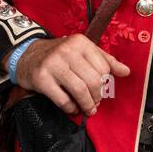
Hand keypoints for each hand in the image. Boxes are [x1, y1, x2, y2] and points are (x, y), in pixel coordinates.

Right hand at [6, 35, 129, 115]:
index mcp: (81, 43)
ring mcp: (53, 64)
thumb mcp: (82, 52)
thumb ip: (105, 60)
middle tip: (95, 103)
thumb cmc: (59, 56)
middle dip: (97, 96)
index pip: (103, 68)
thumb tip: (126, 71)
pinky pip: (63, 99)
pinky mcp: (41, 78)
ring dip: (87, 104)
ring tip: (87, 109)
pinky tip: (72, 108)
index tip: (102, 91)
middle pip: (93, 81)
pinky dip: (71, 108)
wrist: (26, 56)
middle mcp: (67, 51)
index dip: (105, 84)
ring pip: (80, 91)